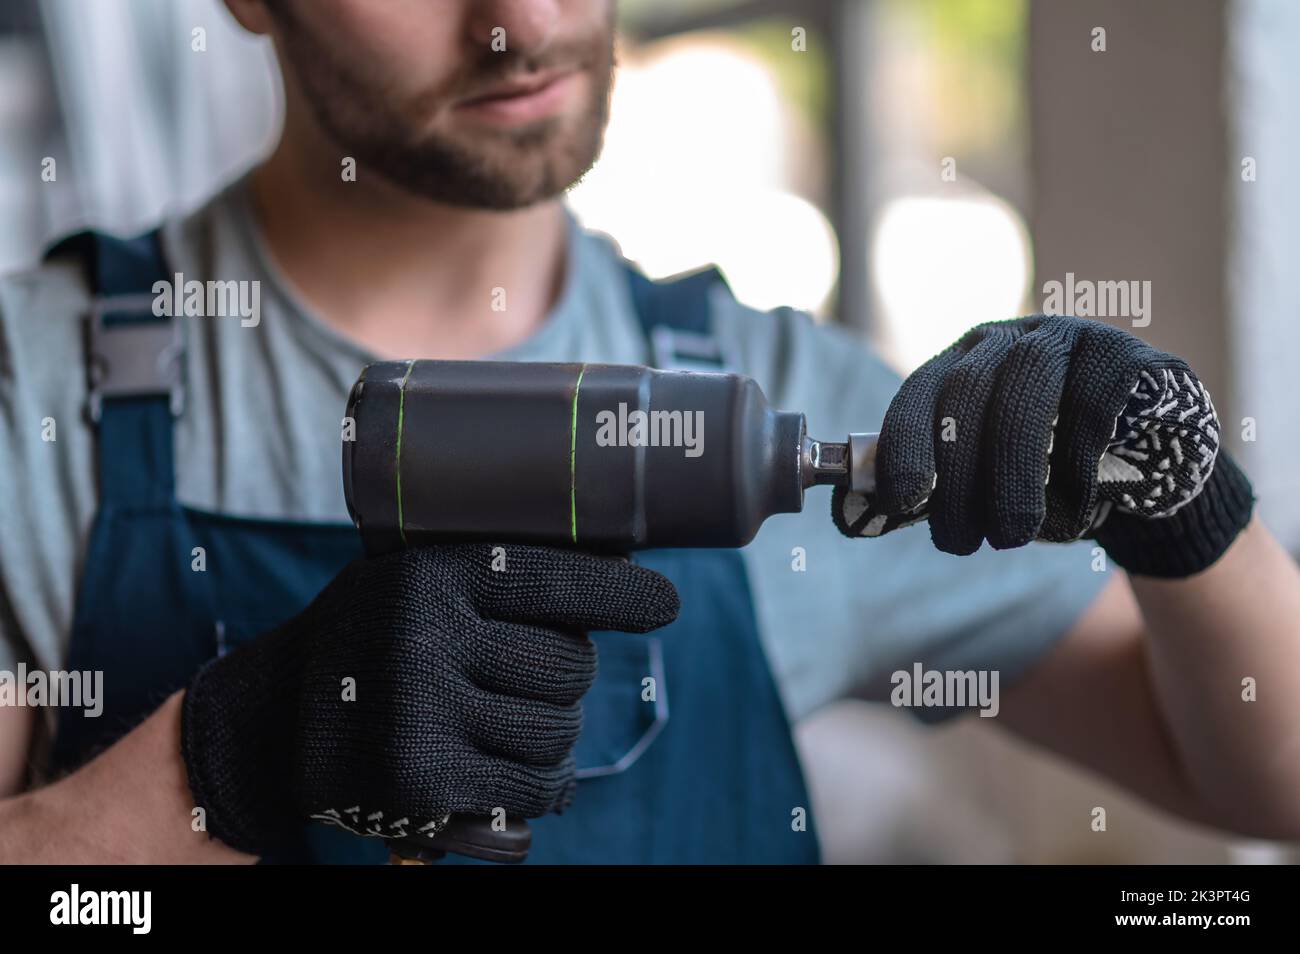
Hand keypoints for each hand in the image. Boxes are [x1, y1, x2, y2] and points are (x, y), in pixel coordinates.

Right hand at [180, 545, 679, 855]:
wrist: (271, 723)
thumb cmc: (370, 638)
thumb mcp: (412, 579)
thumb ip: (491, 574)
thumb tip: (617, 561)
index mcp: (431, 575)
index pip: (556, 580)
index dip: (622, 591)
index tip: (665, 602)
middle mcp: (425, 640)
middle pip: (572, 666)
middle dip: (568, 676)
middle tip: (531, 676)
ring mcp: (422, 720)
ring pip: (559, 735)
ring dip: (555, 741)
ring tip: (518, 729)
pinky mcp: (422, 791)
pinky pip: (532, 797)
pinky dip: (537, 792)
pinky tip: (508, 775)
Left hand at [834, 315, 1253, 575]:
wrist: (1151, 470)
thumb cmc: (1048, 476)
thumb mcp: (982, 483)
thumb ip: (925, 494)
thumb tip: (850, 520)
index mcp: (961, 364)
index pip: (918, 394)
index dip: (903, 446)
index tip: (901, 502)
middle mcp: (1009, 341)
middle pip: (966, 395)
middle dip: (957, 478)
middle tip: (960, 543)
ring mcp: (1069, 339)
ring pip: (1025, 395)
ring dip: (1012, 475)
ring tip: (1014, 535)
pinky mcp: (1125, 357)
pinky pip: (1093, 403)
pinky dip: (1078, 464)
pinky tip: (1076, 509)